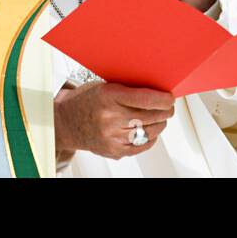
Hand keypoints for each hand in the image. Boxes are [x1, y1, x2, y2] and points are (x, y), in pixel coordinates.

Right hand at [54, 81, 174, 159]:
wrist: (66, 123)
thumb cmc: (86, 101)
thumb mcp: (104, 86)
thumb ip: (127, 89)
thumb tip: (157, 90)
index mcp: (108, 96)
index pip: (145, 99)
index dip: (163, 99)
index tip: (170, 97)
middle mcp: (110, 117)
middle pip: (150, 116)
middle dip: (165, 111)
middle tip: (169, 106)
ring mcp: (112, 136)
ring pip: (149, 132)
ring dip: (160, 124)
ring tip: (160, 117)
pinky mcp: (114, 151)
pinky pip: (141, 145)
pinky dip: (150, 137)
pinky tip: (150, 130)